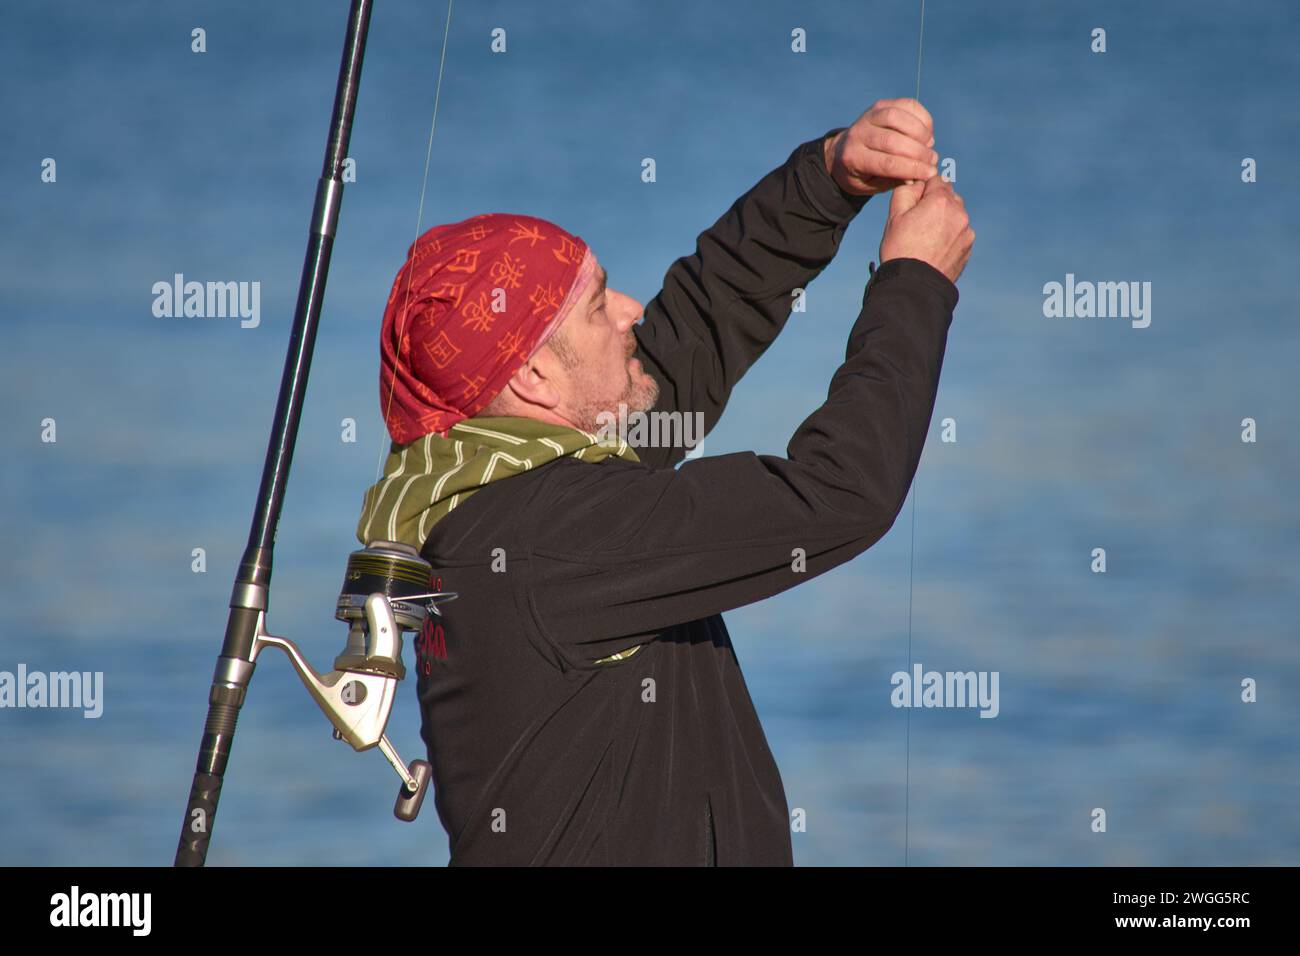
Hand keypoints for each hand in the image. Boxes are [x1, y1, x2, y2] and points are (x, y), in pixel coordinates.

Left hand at [824, 98, 938, 196]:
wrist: (842, 151)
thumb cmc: (861, 173)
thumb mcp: (872, 186)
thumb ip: (894, 181)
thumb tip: (919, 175)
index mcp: (853, 158)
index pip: (886, 163)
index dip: (912, 168)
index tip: (930, 173)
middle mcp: (858, 134)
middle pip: (893, 141)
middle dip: (918, 152)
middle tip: (933, 160)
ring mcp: (869, 116)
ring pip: (898, 118)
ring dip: (920, 133)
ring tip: (929, 145)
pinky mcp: (881, 105)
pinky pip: (905, 105)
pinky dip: (922, 118)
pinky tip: (927, 132)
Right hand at [878, 175, 974, 283]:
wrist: (915, 286)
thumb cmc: (901, 250)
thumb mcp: (894, 216)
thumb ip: (906, 190)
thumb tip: (917, 181)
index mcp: (940, 200)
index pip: (934, 179)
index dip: (921, 190)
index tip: (913, 205)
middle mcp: (959, 212)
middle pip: (948, 196)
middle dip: (935, 203)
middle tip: (918, 223)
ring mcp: (966, 231)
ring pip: (955, 214)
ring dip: (944, 219)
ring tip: (927, 238)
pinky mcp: (968, 246)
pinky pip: (959, 232)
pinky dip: (950, 235)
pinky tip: (935, 248)